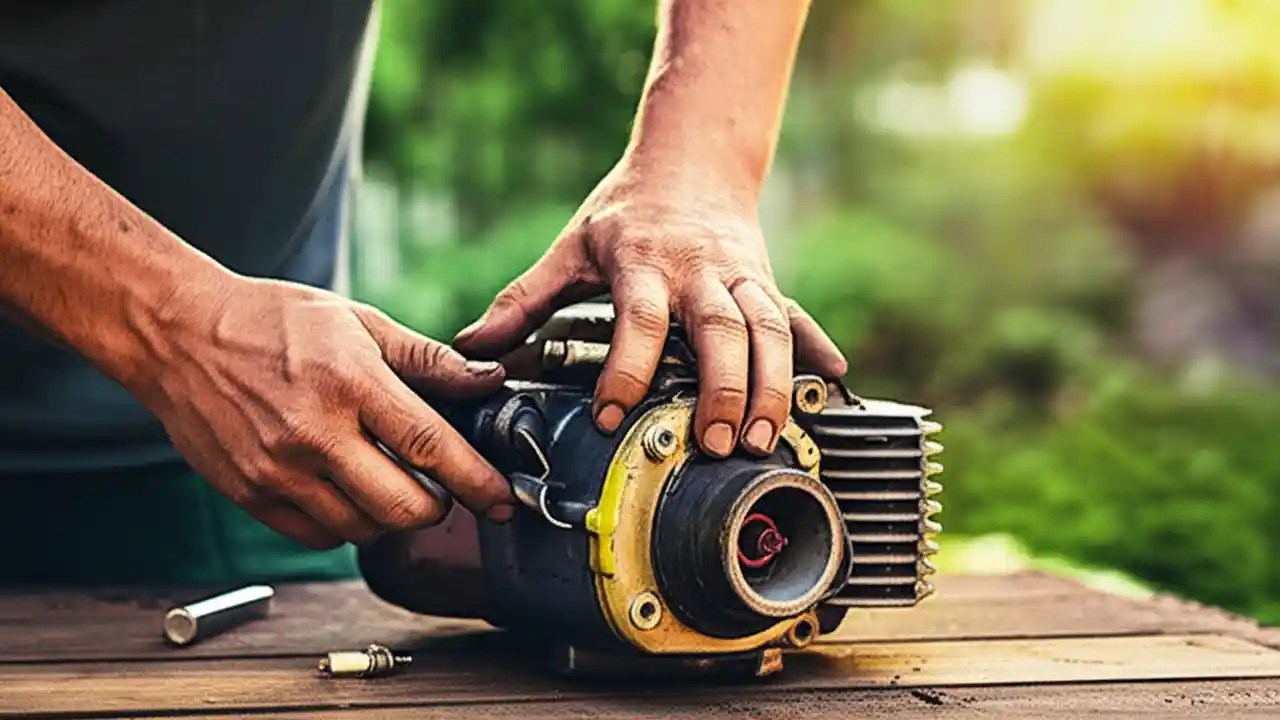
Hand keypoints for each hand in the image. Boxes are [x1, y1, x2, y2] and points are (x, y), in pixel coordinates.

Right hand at [125, 276, 514, 549]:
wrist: (177, 334)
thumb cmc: (274, 321)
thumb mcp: (358, 321)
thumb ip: (427, 359)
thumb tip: (488, 379)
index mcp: (349, 382)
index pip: (430, 446)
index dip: (477, 481)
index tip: (504, 501)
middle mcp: (314, 434)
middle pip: (404, 506)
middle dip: (440, 505)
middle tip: (442, 486)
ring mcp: (278, 471)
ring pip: (365, 529)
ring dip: (391, 515)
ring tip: (385, 476)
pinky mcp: (251, 496)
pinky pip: (321, 536)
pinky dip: (346, 522)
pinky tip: (343, 487)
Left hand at [453, 159, 846, 457]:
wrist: (692, 158)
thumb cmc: (626, 210)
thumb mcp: (570, 247)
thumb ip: (524, 299)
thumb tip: (471, 348)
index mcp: (643, 262)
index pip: (640, 320)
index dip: (628, 370)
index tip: (610, 417)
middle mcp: (699, 269)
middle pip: (721, 330)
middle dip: (723, 389)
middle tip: (713, 444)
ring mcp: (741, 275)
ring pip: (768, 330)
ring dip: (770, 385)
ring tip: (763, 438)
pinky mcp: (769, 282)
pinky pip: (796, 317)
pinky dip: (815, 350)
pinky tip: (832, 382)